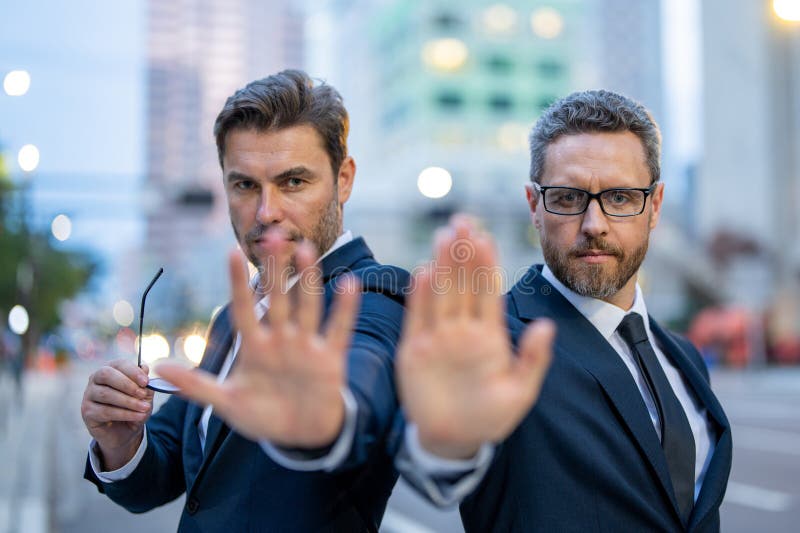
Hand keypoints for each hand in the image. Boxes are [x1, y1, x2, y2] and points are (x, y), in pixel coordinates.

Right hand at [81, 359, 153, 469]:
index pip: (118, 364)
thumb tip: (144, 367)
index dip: (133, 371)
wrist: (125, 432)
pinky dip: (124, 414)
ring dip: (128, 401)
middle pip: (106, 374)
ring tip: (144, 408)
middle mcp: (96, 379)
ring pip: (105, 394)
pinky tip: (138, 416)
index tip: (146, 382)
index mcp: (111, 369)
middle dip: (126, 384)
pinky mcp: (87, 411)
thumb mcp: (144, 395)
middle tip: (142, 394)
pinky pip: (105, 411)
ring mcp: (89, 395)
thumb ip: (144, 382)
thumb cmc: (134, 408)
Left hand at [157, 230, 359, 447]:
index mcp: (255, 347)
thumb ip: (196, 386)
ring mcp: (306, 346)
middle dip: (274, 271)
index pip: (243, 309)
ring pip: (307, 306)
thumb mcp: (227, 402)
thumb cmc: (263, 415)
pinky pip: (337, 329)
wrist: (301, 435)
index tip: (232, 253)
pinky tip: (349, 283)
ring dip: (307, 280)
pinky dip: (344, 308)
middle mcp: (281, 339)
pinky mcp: (330, 357)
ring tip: (305, 250)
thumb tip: (157, 368)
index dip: (237, 283)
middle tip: (272, 236)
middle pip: (277, 299)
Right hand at [397, 216, 554, 458]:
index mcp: (489, 335)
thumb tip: (547, 326)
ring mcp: (438, 338)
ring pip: (441, 293)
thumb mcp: (519, 393)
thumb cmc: (490, 417)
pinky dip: (420, 297)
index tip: (487, 236)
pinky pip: (418, 318)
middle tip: (463, 220)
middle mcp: (463, 330)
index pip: (488, 291)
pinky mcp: (415, 351)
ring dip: (442, 265)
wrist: (454, 441)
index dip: (487, 264)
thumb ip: (532, 359)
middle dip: (463, 253)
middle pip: (463, 284)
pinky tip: (423, 271)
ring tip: (444, 235)